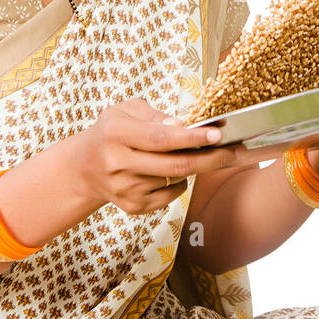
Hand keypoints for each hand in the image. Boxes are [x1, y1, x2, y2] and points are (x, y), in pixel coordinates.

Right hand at [70, 98, 238, 214]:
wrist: (85, 167)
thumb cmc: (112, 132)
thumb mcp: (126, 111)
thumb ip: (155, 116)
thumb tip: (181, 127)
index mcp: (115, 133)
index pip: (161, 138)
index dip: (192, 138)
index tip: (217, 134)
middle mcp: (118, 164)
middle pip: (175, 166)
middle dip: (210, 158)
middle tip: (234, 151)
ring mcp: (125, 189)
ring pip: (176, 179)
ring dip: (195, 166)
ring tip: (199, 154)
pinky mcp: (133, 207)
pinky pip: (171, 195)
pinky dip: (180, 182)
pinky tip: (171, 171)